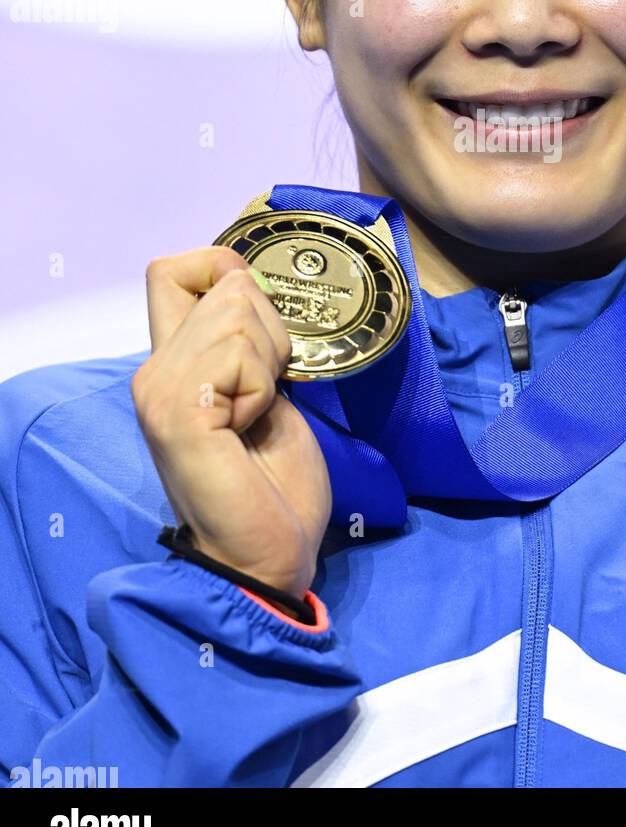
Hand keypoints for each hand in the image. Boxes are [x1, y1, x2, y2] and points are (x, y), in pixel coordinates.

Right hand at [131, 246, 330, 598]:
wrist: (266, 557)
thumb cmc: (272, 486)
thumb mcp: (264, 392)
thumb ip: (244, 344)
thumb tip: (248, 288)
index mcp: (171, 363)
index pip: (173, 269)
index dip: (224, 271)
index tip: (260, 329)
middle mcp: (153, 370)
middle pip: (225, 281)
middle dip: (270, 328)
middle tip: (265, 395)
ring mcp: (159, 389)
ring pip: (237, 311)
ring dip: (269, 361)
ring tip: (256, 416)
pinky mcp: (177, 410)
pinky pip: (240, 355)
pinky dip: (264, 389)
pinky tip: (249, 431)